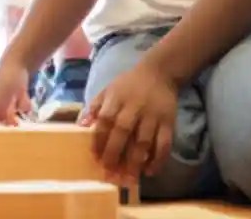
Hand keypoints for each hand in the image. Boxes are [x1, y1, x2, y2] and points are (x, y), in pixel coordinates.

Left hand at [79, 59, 176, 180]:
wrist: (159, 72)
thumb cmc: (129, 84)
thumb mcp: (108, 89)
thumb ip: (94, 107)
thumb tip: (80, 126)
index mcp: (116, 99)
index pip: (105, 121)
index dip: (99, 140)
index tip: (95, 157)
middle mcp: (134, 108)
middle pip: (123, 132)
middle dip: (114, 154)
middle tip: (109, 173)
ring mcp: (152, 116)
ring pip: (143, 141)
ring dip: (135, 162)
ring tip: (128, 178)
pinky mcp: (169, 122)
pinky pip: (164, 144)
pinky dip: (158, 159)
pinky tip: (149, 171)